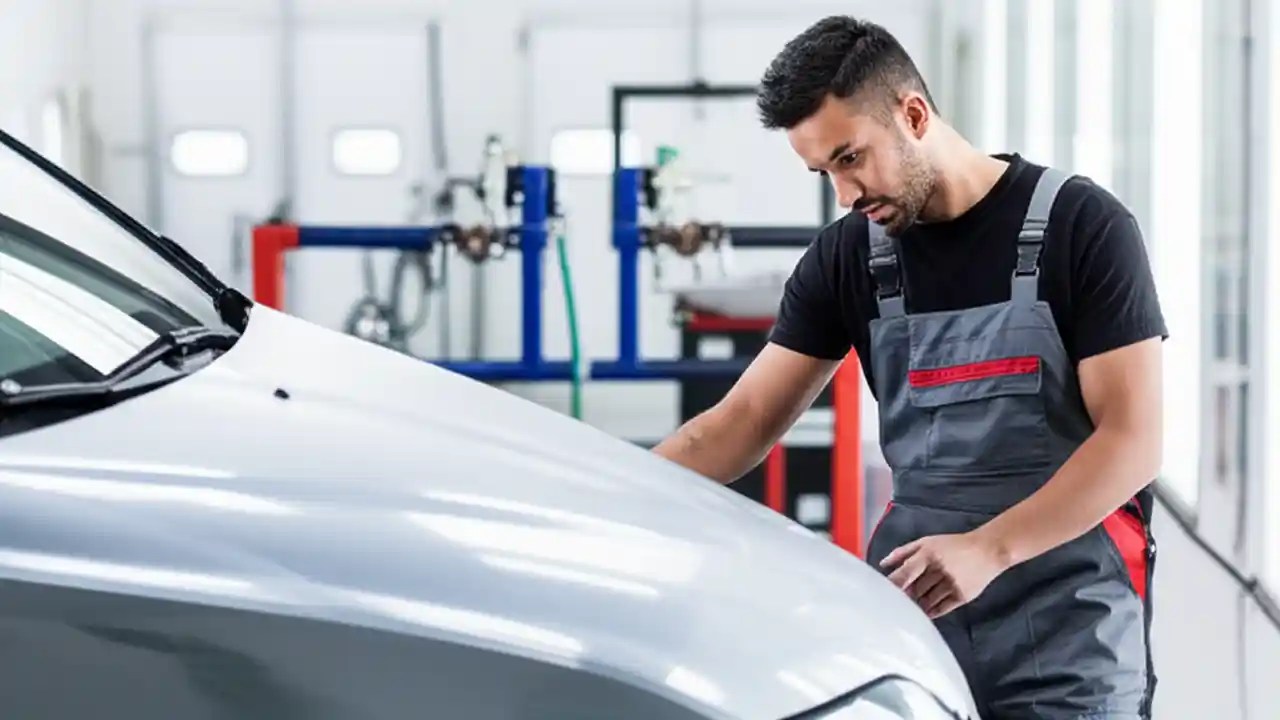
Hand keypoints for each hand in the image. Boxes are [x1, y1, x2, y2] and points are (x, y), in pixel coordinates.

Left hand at [879, 531, 1009, 618]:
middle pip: (914, 590)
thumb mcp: (927, 542)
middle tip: (897, 600)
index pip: (904, 575)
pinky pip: (941, 609)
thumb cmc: (954, 545)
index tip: (883, 593)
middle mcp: (939, 570)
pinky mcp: (962, 596)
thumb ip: (903, 552)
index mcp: (928, 554)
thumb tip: (883, 564)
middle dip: (905, 596)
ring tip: (912, 603)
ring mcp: (951, 584)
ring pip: (926, 601)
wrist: (988, 550)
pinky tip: (925, 610)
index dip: (893, 586)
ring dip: (917, 604)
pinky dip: (931, 611)